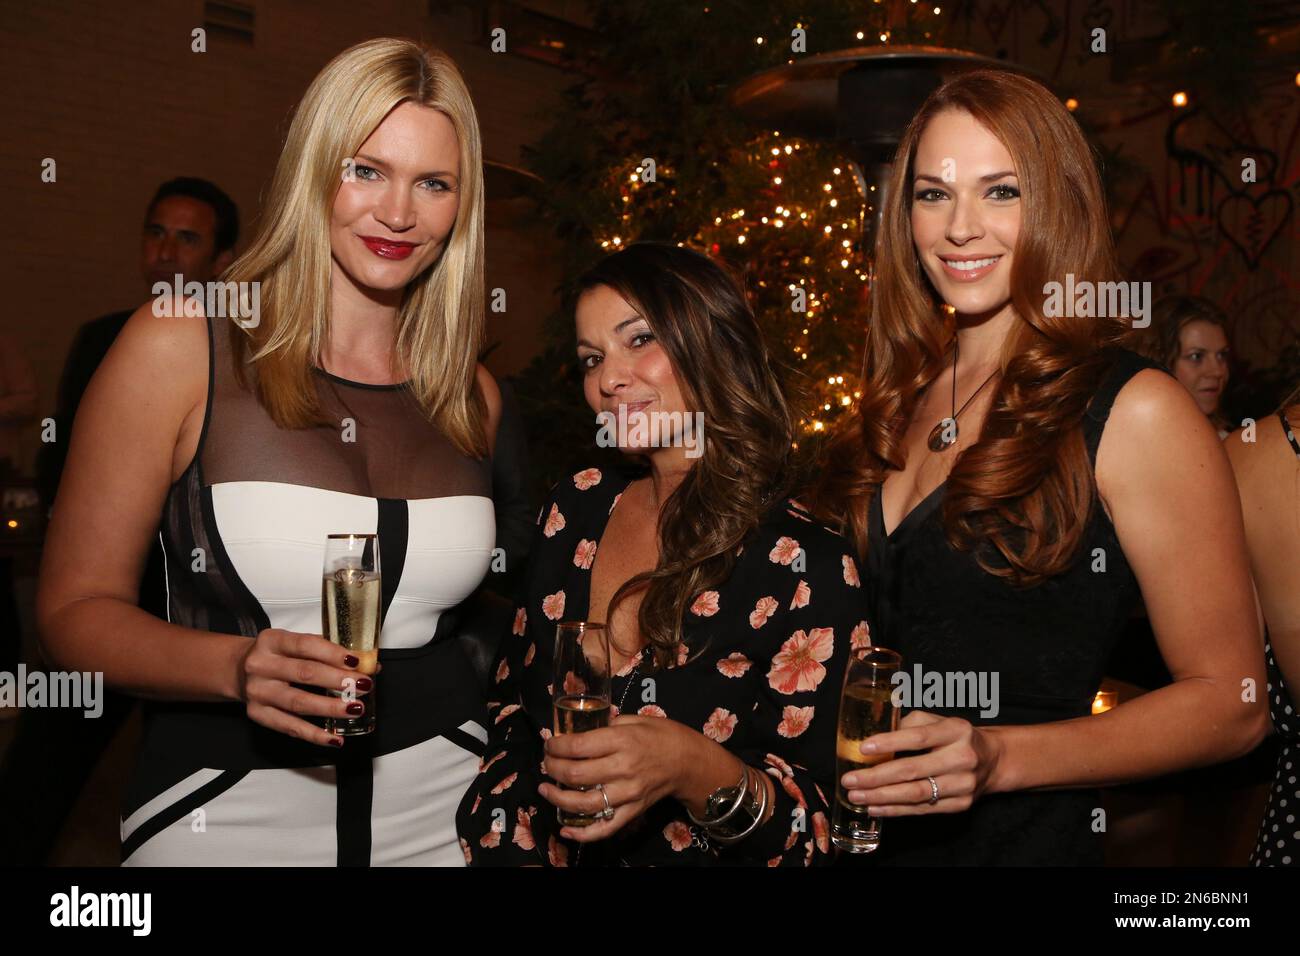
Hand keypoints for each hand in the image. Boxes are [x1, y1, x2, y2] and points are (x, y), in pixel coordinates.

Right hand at [236, 628, 376, 746]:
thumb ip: (329, 651)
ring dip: (330, 708)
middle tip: (362, 686)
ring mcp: (258, 691)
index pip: (306, 645)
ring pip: (298, 703)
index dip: (333, 654)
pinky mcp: (257, 714)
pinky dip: (314, 734)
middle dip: (337, 681)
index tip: (357, 662)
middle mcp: (261, 665)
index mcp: (272, 640)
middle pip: (305, 673)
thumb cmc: (277, 656)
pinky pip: (289, 727)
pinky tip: (334, 738)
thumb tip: (370, 665)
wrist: (238, 670)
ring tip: (354, 709)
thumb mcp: (295, 644)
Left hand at [539, 715, 687, 841]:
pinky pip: (605, 827)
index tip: (549, 744)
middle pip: (575, 774)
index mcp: (622, 741)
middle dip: (552, 768)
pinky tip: (566, 828)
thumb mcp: (637, 718)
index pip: (578, 746)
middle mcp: (623, 769)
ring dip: (558, 798)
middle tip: (546, 763)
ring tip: (545, 790)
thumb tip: (581, 727)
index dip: (556, 746)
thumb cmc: (663, 736)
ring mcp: (628, 794)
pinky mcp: (632, 812)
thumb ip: (608, 723)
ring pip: (584, 803)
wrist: (689, 762)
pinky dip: (583, 833)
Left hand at [839, 711, 1002, 815]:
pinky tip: (876, 807)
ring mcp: (963, 784)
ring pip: (916, 793)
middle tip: (850, 780)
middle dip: (876, 777)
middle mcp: (962, 757)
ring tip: (857, 797)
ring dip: (882, 797)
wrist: (992, 760)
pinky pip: (922, 809)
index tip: (863, 748)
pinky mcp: (961, 805)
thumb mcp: (937, 721)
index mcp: (955, 730)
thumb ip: (909, 725)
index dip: (890, 742)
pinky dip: (896, 810)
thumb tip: (872, 736)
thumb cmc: (954, 737)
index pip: (918, 737)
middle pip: (913, 770)